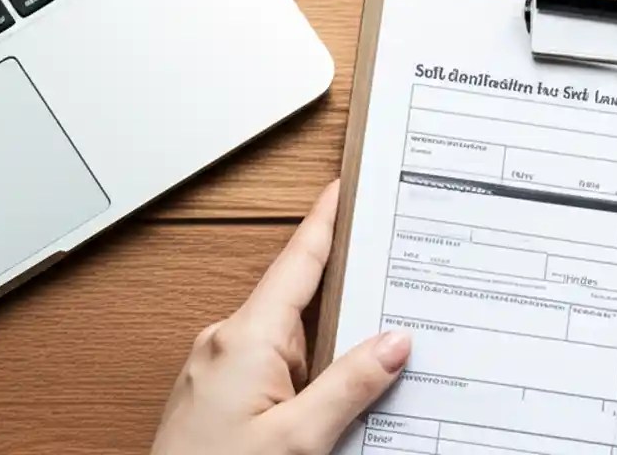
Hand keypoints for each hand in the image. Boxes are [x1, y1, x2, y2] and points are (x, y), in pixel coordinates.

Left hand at [151, 181, 411, 454]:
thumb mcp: (300, 441)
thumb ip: (350, 385)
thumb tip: (393, 342)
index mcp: (244, 338)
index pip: (298, 262)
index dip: (325, 220)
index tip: (342, 188)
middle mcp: (227, 343)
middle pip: (303, 304)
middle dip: (348, 303)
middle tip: (396, 293)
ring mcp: (220, 369)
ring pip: (293, 342)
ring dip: (330, 352)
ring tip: (373, 369)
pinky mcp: (220, 395)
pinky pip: (275, 368)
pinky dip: (308, 376)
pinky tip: (332, 400)